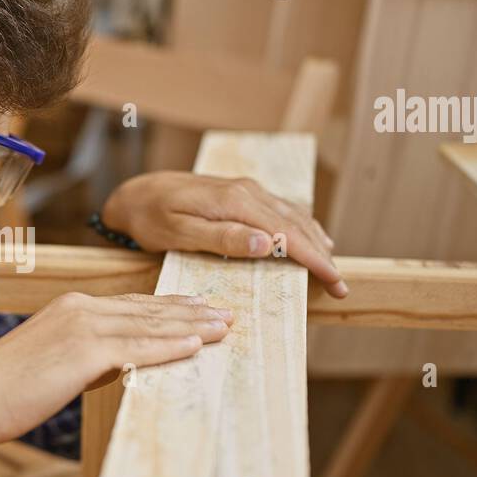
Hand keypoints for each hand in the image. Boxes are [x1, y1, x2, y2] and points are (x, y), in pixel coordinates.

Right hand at [0, 292, 234, 446]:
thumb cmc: (4, 390)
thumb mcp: (51, 364)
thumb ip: (86, 357)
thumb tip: (119, 363)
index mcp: (71, 306)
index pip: (132, 304)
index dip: (170, 306)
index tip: (199, 307)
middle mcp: (80, 308)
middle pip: (148, 309)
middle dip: (191, 311)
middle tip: (227, 313)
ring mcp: (83, 327)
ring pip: (149, 325)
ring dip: (191, 326)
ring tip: (223, 327)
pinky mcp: (84, 352)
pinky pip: (137, 348)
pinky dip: (169, 345)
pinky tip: (195, 345)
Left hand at [102, 171, 347, 297]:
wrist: (135, 192)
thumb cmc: (151, 218)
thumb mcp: (180, 233)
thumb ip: (223, 238)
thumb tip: (267, 243)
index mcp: (235, 202)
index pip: (287, 233)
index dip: (313, 259)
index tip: (334, 280)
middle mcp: (246, 192)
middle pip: (296, 225)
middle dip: (321, 255)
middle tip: (341, 286)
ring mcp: (245, 190)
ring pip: (292, 215)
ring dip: (315, 240)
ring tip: (331, 267)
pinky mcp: (240, 193)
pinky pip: (280, 209)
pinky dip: (300, 226)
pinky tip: (310, 237)